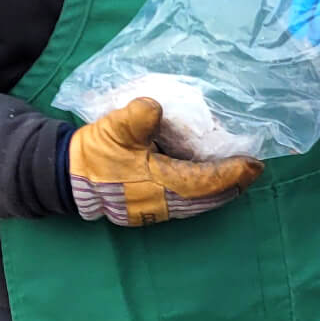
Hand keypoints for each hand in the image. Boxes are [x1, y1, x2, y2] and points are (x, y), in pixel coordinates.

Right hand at [68, 99, 262, 226]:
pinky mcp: (149, 212)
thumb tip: (154, 107)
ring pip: (198, 205)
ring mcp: (155, 211)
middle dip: (232, 184)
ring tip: (239, 179)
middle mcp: (162, 202)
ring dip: (220, 193)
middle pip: (207, 197)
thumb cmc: (93, 153)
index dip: (231, 173)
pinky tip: (210, 187)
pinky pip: (186, 207)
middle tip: (253, 170)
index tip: (254, 164)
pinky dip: (203, 197)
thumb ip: (135, 118)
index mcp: (158, 182)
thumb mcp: (112, 128)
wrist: (65, 178)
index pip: (205, 180)